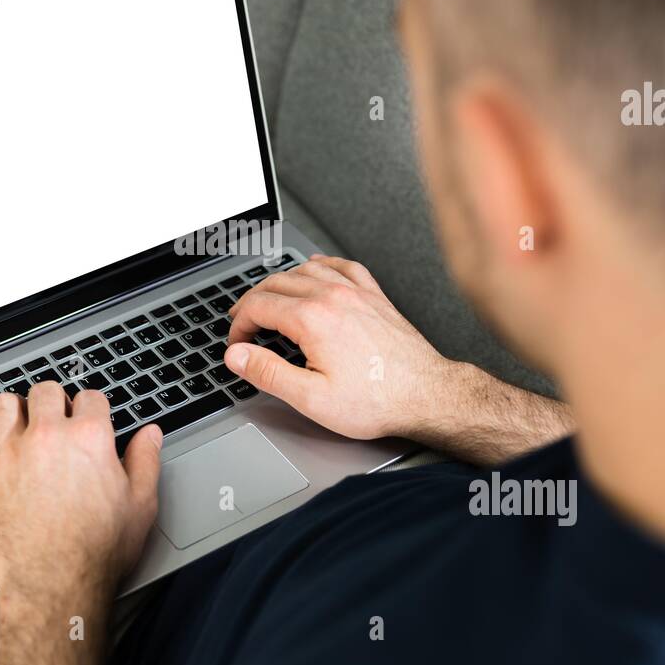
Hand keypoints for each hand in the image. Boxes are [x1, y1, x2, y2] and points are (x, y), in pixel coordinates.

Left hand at [0, 383, 161, 664]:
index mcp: (88, 438)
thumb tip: (150, 435)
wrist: (57, 584)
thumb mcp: (140, 505)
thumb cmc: (96, 552)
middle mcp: (47, 437)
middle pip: (45, 392)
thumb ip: (145, 462)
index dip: (92, 407)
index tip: (91, 418)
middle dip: (53, 400)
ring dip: (12, 408)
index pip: (90, 397)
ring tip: (18, 420)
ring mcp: (11, 455)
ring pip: (2, 405)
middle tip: (57, 417)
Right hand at [226, 254, 453, 440]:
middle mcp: (333, 296)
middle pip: (276, 283)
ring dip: (280, 281)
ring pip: (305, 269)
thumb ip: (268, 373)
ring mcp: (356, 292)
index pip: (258, 306)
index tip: (237, 342)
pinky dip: (322, 264)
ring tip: (268, 299)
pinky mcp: (374, 296)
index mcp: (313, 319)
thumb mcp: (311, 398)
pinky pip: (342, 266)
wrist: (427, 394)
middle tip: (243, 322)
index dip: (239, 325)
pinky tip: (316, 268)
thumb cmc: (377, 400)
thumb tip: (237, 355)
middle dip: (252, 301)